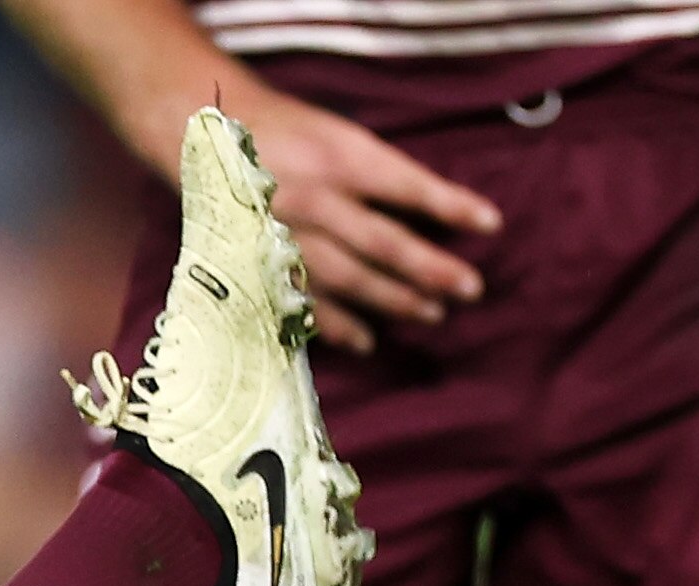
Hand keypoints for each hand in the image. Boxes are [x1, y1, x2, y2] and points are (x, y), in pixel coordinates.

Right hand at [226, 84, 499, 352]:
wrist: (206, 136)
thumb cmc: (287, 132)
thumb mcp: (338, 134)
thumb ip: (378, 173)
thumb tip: (432, 212)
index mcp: (338, 158)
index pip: (407, 186)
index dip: (452, 205)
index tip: (492, 224)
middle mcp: (315, 200)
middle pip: (384, 242)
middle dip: (431, 269)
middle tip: (470, 289)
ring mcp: (287, 237)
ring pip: (350, 278)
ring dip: (395, 300)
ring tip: (433, 314)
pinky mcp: (263, 264)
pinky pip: (306, 303)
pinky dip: (339, 326)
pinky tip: (368, 341)